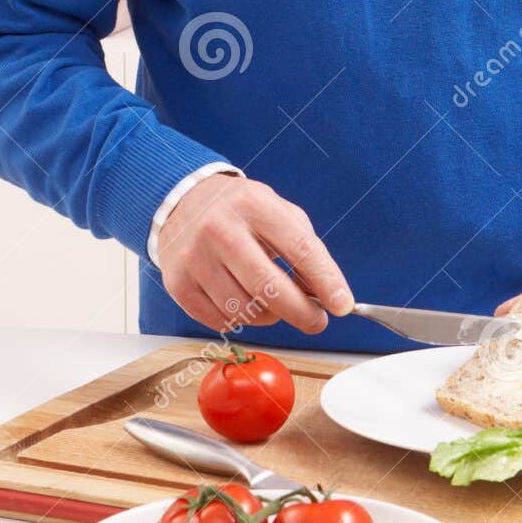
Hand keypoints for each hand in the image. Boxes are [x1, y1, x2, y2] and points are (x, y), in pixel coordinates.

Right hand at [156, 173, 352, 336]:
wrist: (182, 201)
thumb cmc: (240, 210)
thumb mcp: (276, 210)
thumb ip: (303, 248)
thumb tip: (326, 295)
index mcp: (254, 205)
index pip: (299, 248)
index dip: (326, 281)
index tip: (343, 305)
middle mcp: (220, 229)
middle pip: (269, 288)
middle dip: (302, 313)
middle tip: (316, 320)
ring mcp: (195, 257)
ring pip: (245, 311)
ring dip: (270, 317)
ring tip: (273, 303)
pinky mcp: (178, 283)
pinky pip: (220, 321)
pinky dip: (240, 320)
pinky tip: (242, 302)